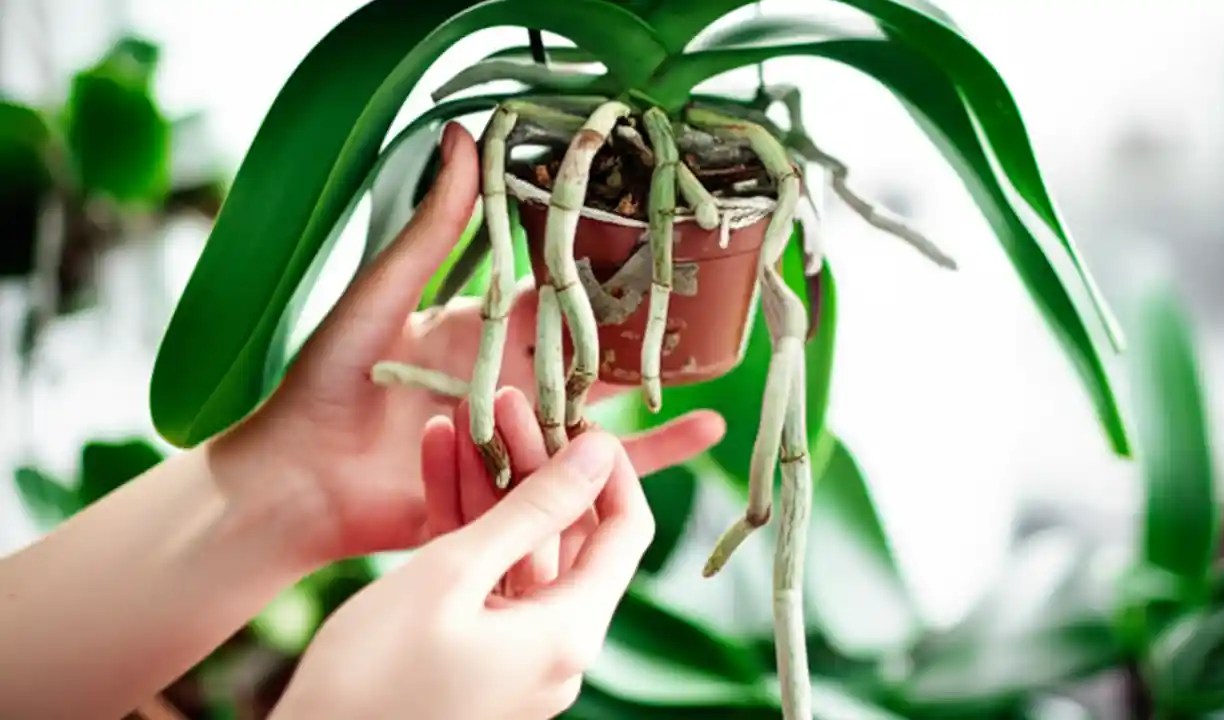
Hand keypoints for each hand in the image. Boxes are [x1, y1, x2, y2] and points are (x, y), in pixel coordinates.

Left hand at [217, 121, 724, 566]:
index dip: (598, 267)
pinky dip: (643, 463)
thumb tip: (462, 136)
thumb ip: (433, 230)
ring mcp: (517, 436)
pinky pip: (586, 479)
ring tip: (719, 373)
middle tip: (705, 304)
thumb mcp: (382, 295)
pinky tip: (700, 440)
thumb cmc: (326, 382)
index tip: (650, 240)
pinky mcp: (520, 489)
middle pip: (590, 354)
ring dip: (657, 396)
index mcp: (479, 329)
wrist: (297, 481)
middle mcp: (507, 381)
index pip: (553, 292)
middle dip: (642, 331)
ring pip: (601, 412)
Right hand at [271, 396, 653, 719]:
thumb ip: (531, 509)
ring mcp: (514, 657)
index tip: (574, 415)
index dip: (606, 467)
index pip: (625, 531)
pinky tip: (435, 463)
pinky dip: (464, 527)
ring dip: (488, 486)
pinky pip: (485, 580)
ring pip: (517, 551)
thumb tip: (597, 453)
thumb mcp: (453, 574)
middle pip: (565, 536)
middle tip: (498, 401)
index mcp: (568, 634)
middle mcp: (555, 650)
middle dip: (531, 464)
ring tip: (457, 416)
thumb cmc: (370, 676)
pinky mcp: (475, 658)